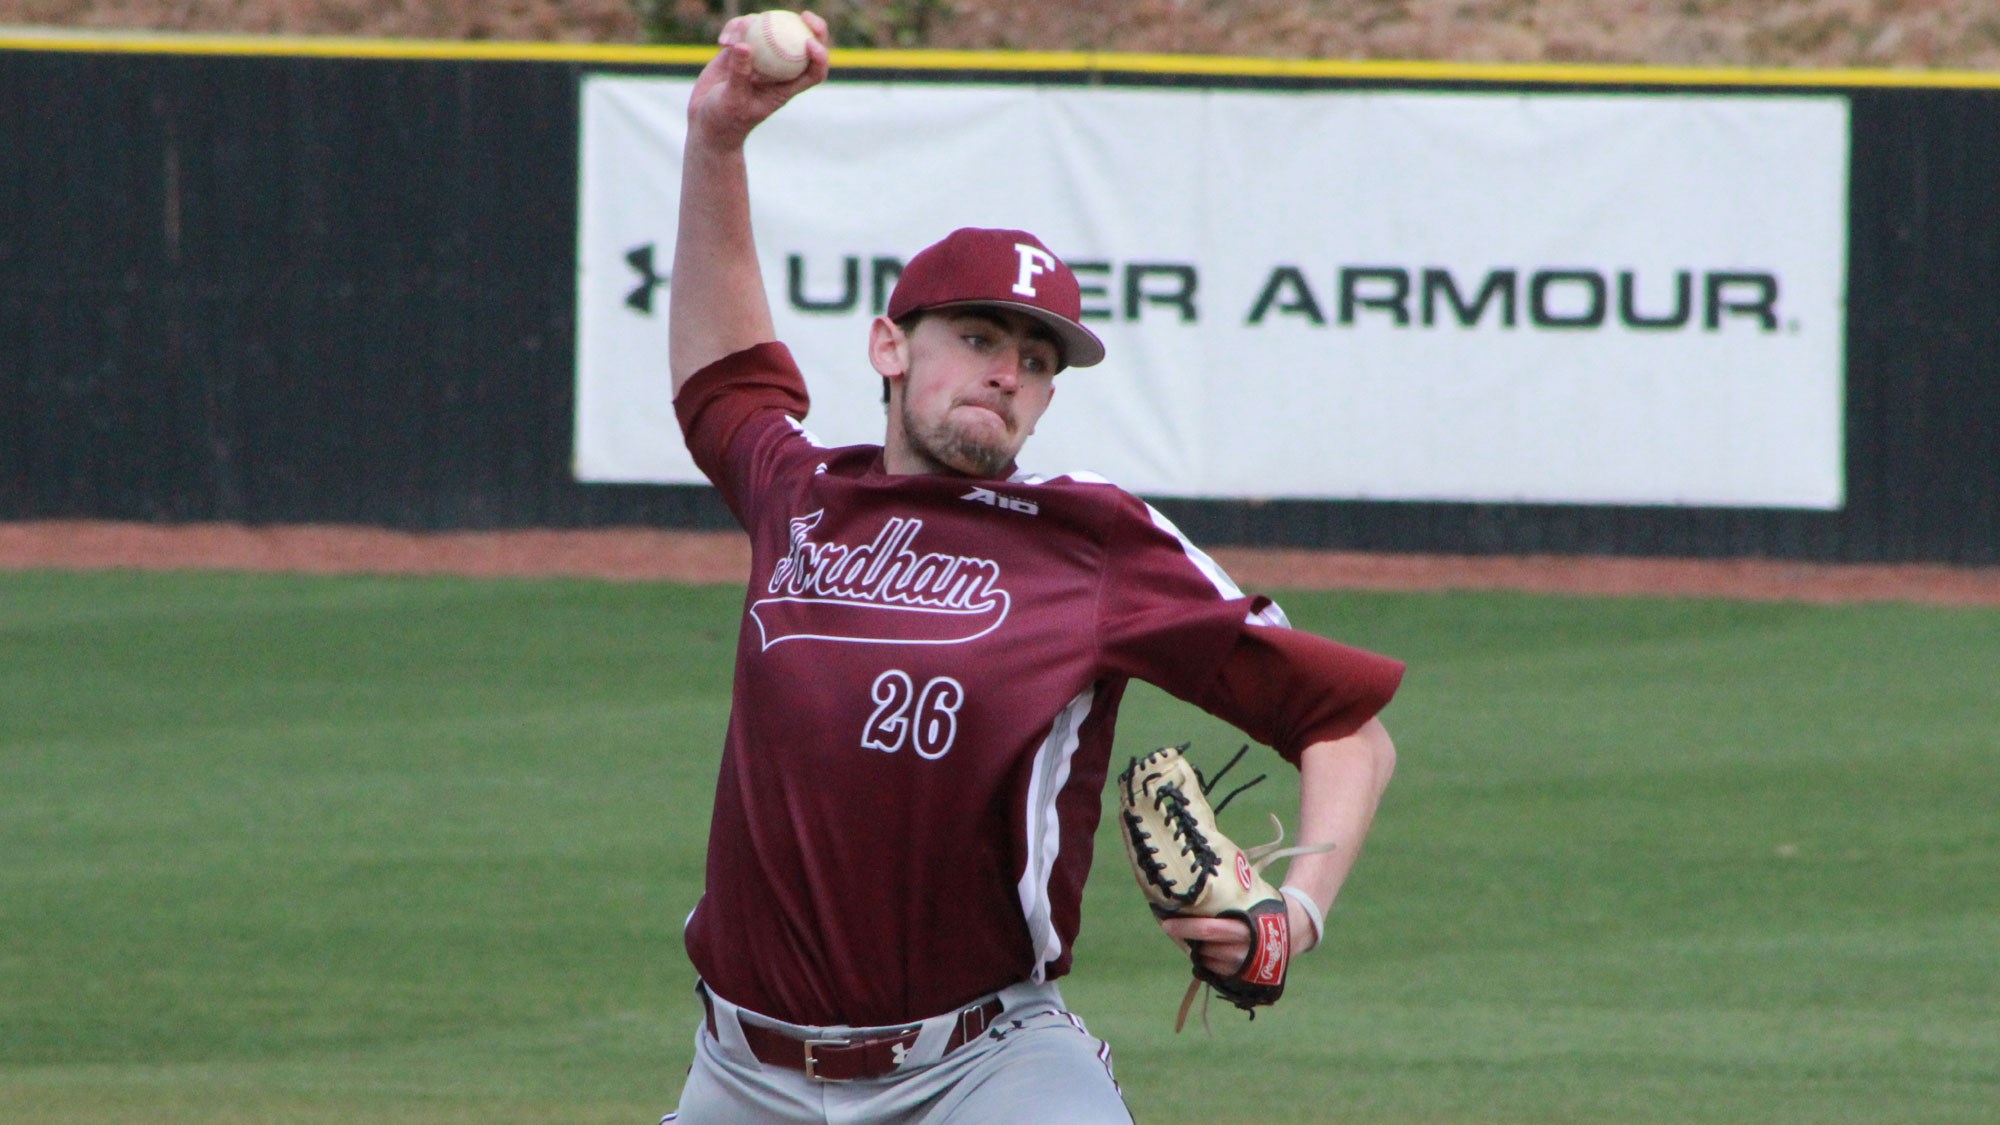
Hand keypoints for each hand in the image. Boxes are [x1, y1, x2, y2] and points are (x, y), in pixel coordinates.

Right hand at [687, 11, 831, 147]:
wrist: (706, 120)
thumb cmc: (725, 119)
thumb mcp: (733, 99)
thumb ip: (739, 73)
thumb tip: (745, 45)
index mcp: (785, 88)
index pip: (813, 73)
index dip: (820, 57)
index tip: (811, 43)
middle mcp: (777, 70)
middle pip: (801, 44)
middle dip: (810, 27)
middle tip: (803, 15)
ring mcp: (760, 58)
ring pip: (770, 31)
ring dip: (756, 25)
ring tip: (736, 35)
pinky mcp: (741, 50)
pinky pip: (743, 31)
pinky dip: (734, 30)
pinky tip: (722, 41)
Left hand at [1156, 893, 1316, 976]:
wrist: (1293, 932)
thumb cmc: (1265, 908)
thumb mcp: (1251, 899)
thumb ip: (1229, 897)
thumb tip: (1197, 880)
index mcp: (1245, 928)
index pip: (1207, 930)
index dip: (1184, 927)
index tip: (1166, 922)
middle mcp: (1243, 951)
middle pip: (1203, 946)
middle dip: (1185, 937)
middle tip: (1169, 926)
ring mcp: (1242, 967)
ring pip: (1206, 959)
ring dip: (1196, 949)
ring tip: (1192, 936)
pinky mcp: (1241, 978)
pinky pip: (1213, 970)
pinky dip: (1206, 960)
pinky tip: (1205, 948)